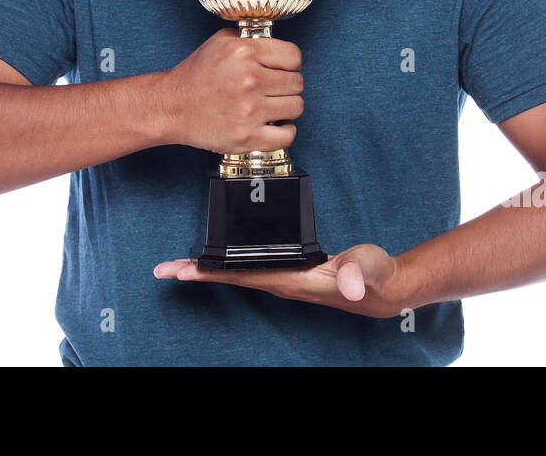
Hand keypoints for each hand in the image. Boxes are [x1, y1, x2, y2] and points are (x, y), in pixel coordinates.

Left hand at [152, 244, 409, 318]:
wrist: (383, 288)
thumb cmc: (372, 276)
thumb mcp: (366, 269)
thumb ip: (356, 274)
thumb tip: (346, 284)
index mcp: (292, 281)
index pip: (242, 277)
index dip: (211, 274)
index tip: (181, 272)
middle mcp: (282, 283)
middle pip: (231, 279)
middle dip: (197, 274)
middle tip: (163, 269)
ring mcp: (284, 279)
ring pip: (237, 274)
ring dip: (209, 270)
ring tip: (180, 264)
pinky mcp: (290, 271)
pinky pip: (250, 267)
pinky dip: (229, 262)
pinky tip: (220, 258)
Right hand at [162, 28, 303, 155]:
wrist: (172, 107)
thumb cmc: (195, 75)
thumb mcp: (220, 41)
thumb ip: (250, 39)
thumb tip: (275, 45)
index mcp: (244, 52)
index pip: (294, 57)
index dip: (290, 63)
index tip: (282, 69)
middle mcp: (249, 80)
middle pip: (297, 83)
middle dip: (287, 85)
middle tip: (273, 88)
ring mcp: (250, 110)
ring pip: (296, 107)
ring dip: (287, 107)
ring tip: (272, 105)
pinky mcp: (247, 136)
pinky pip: (287, 135)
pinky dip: (285, 131)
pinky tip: (274, 124)